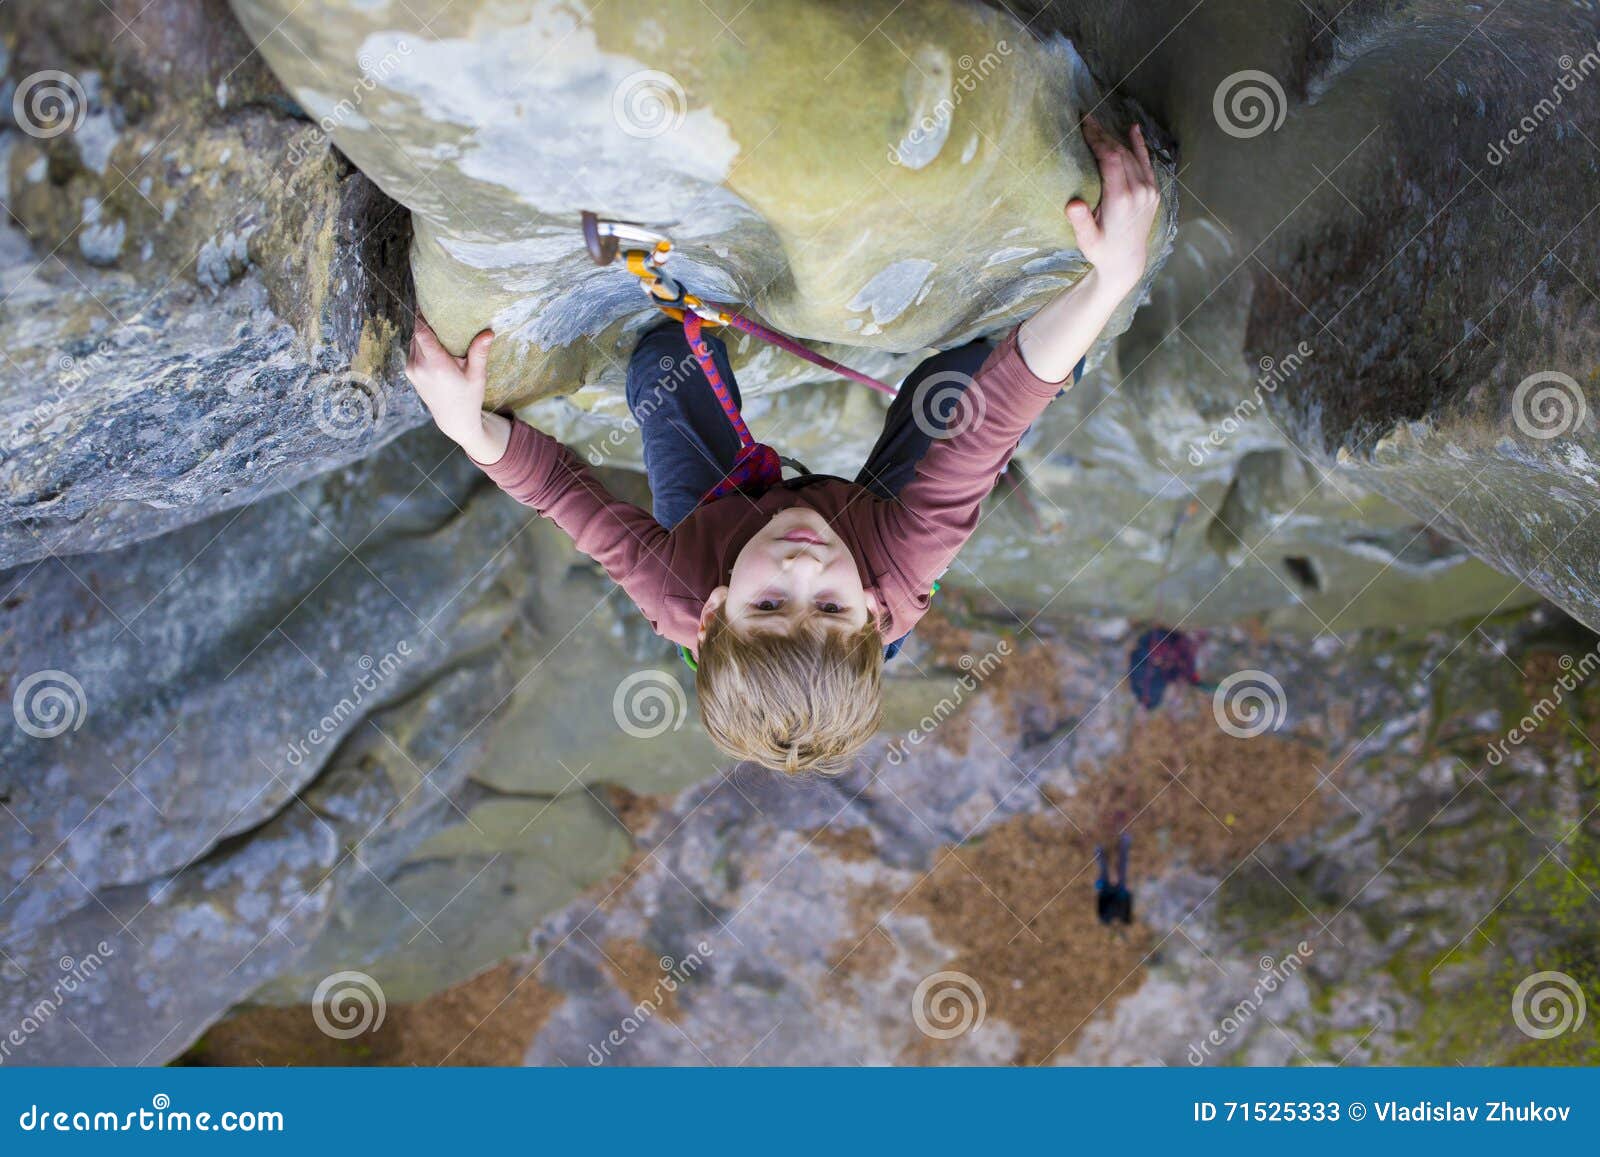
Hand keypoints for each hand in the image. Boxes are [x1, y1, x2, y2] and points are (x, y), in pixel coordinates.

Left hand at [405, 317, 501, 458]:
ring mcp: (412, 370)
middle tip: (438, 305)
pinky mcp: (409, 371)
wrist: (453, 418)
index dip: (423, 315)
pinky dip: (421, 341)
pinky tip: (434, 336)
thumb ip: (479, 353)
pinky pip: (413, 348)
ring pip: (413, 339)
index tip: (429, 300)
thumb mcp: (477, 376)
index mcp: (436, 366)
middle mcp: (419, 367)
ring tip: (437, 319)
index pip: (422, 333)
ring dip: (424, 330)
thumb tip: (488, 332)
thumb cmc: (469, 396)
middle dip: (426, 319)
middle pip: (417, 333)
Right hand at [1066, 117, 1160, 293]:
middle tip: (1086, 120)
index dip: (1097, 140)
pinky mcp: (1153, 191)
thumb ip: (1080, 221)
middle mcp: (1139, 191)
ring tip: (1097, 127)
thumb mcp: (1087, 240)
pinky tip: (1133, 129)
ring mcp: (1149, 190)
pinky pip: (1146, 162)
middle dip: (1103, 135)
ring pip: (1132, 155)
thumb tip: (1072, 204)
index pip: (1111, 158)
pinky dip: (1139, 145)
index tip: (1084, 126)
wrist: (1127, 262)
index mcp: (1121, 200)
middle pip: (1121, 152)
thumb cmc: (1101, 251)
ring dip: (1115, 139)